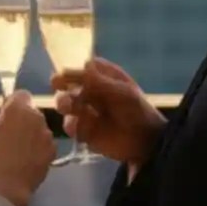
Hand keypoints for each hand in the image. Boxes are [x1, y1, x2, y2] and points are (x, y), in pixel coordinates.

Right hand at [0, 90, 54, 205]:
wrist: (9, 184)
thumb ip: (5, 118)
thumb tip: (11, 111)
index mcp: (18, 110)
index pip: (22, 95)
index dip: (17, 104)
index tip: (11, 114)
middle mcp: (37, 116)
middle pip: (33, 112)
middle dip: (26, 120)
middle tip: (16, 135)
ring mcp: (47, 133)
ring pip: (41, 128)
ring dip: (35, 134)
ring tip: (23, 151)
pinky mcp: (54, 148)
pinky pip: (46, 143)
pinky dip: (41, 148)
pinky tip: (32, 159)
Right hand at [50, 58, 164, 166]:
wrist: (145, 141)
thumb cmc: (137, 110)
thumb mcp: (122, 92)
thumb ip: (101, 81)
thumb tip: (82, 64)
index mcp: (101, 77)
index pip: (80, 69)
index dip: (71, 72)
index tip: (64, 76)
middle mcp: (90, 91)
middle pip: (67, 85)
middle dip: (62, 87)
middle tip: (61, 90)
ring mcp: (85, 110)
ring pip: (65, 105)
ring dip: (65, 105)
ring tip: (68, 108)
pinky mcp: (83, 130)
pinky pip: (71, 126)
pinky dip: (72, 126)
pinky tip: (78, 127)